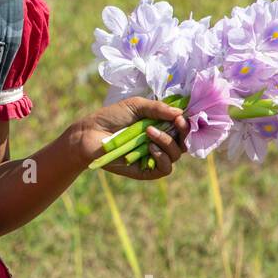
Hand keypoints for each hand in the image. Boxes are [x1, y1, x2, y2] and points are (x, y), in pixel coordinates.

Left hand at [74, 96, 189, 180]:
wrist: (91, 133)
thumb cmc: (112, 117)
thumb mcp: (136, 105)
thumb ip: (158, 108)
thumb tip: (180, 112)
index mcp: (160, 127)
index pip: (182, 128)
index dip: (187, 123)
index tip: (182, 115)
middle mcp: (159, 143)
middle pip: (184, 143)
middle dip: (183, 132)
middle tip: (177, 122)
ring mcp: (153, 158)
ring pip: (175, 155)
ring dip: (167, 142)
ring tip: (149, 132)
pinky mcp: (146, 171)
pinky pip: (165, 169)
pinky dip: (161, 157)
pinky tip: (150, 148)